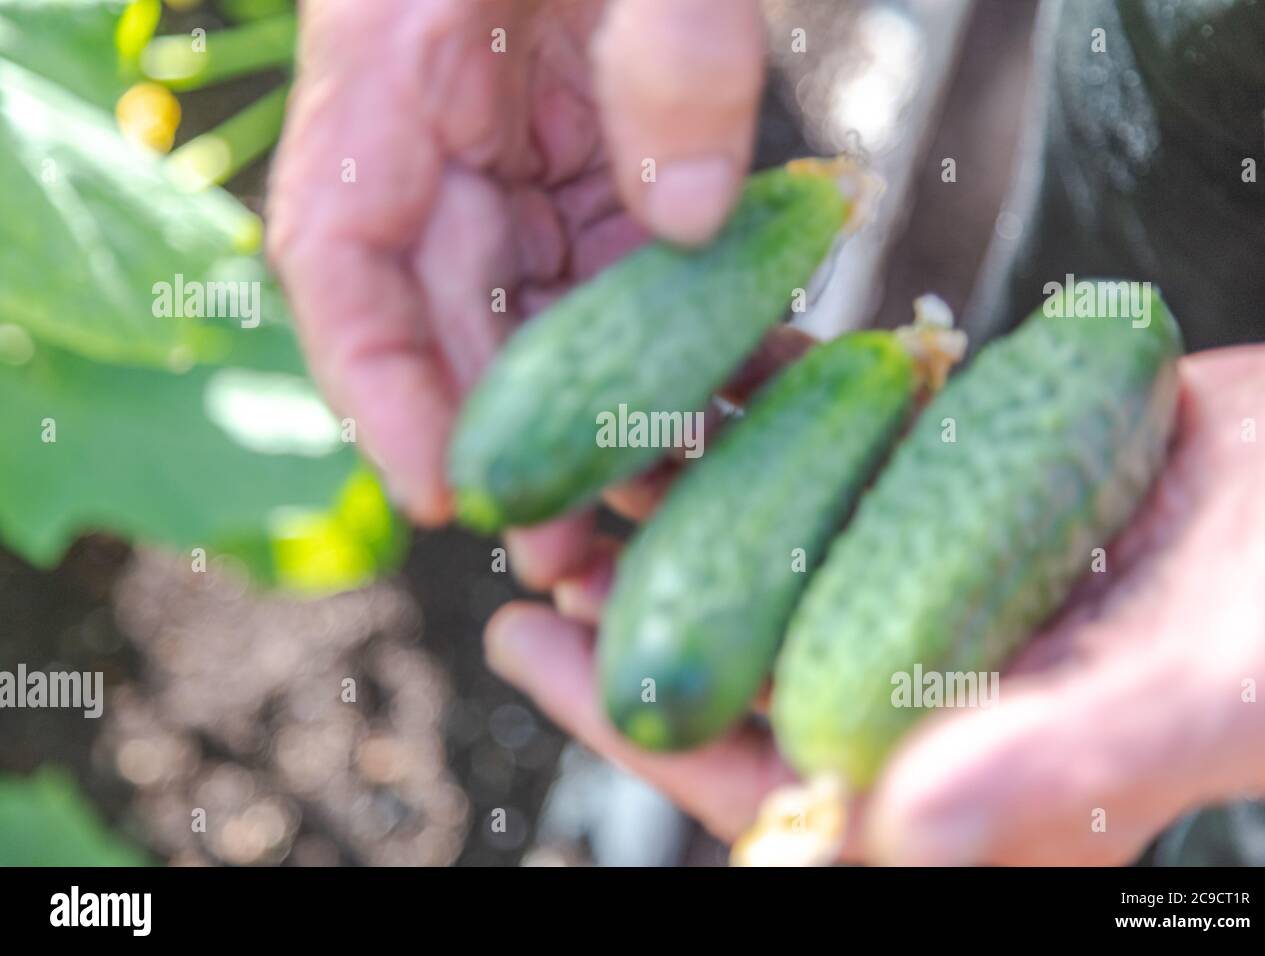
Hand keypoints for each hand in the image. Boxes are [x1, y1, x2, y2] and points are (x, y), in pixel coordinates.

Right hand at [267, 0, 764, 584]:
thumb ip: (672, 39)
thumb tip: (698, 220)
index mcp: (395, 64)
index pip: (339, 251)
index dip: (380, 386)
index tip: (445, 490)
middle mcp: (452, 131)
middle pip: (456, 319)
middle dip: (522, 447)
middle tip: (586, 559)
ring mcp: (535, 156)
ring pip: (555, 322)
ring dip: (617, 424)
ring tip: (686, 511)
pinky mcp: (616, 164)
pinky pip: (641, 279)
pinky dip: (696, 347)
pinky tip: (760, 400)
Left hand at [485, 343, 1264, 863]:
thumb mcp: (1194, 697)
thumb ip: (1046, 761)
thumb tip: (893, 823)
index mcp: (957, 771)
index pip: (758, 769)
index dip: (632, 712)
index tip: (525, 642)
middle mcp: (931, 677)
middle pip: (747, 642)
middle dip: (636, 589)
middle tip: (538, 527)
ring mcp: (945, 574)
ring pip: (785, 537)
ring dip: (693, 489)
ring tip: (600, 435)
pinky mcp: (972, 484)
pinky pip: (851, 450)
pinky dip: (788, 408)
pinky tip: (718, 366)